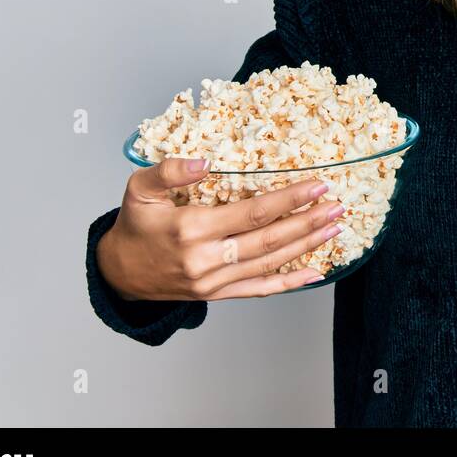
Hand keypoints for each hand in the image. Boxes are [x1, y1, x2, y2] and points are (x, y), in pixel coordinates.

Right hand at [95, 157, 345, 300]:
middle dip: (308, 222)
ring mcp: (213, 281)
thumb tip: (205, 161)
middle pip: (269, 240)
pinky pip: (260, 290)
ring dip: (306, 246)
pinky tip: (315, 274)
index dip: (289, 199)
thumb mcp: (139, 188)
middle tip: (338, 206)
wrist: (118, 273)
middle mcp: (206, 259)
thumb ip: (169, 170)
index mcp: (191, 229)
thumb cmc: (135, 225)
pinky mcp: (217, 295)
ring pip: (270, 264)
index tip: (317, 185)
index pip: (252, 213)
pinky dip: (290, 283)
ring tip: (334, 228)